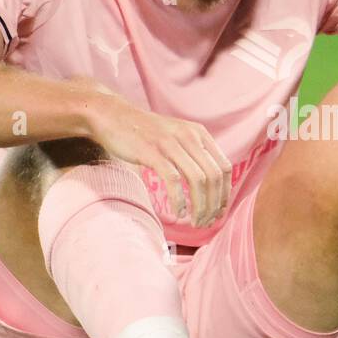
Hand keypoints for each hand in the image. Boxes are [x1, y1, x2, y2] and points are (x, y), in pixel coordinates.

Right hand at [89, 96, 231, 227]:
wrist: (113, 116)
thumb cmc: (145, 132)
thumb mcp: (176, 136)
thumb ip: (193, 153)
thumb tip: (209, 184)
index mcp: (199, 134)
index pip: (224, 168)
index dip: (225, 193)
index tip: (219, 211)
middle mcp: (189, 137)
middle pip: (214, 177)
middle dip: (214, 204)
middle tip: (206, 222)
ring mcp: (170, 144)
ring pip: (197, 180)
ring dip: (200, 206)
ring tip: (195, 222)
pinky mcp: (152, 152)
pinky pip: (173, 180)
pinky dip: (179, 200)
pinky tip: (178, 212)